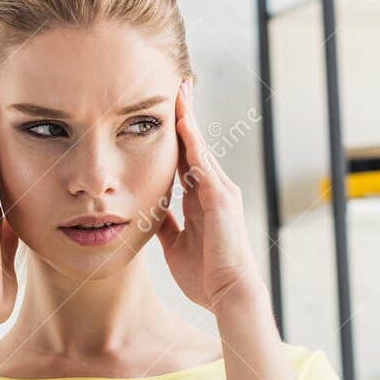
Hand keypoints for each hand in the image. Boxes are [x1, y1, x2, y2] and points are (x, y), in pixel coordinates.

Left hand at [156, 80, 261, 310]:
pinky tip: (181, 119)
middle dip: (186, 114)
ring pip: (200, 146)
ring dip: (189, 117)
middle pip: (196, 144)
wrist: (228, 296)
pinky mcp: (221, 198)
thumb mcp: (175, 245)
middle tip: (177, 84)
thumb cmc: (205, 278)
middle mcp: (216, 190)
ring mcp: (221, 192)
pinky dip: (192, 140)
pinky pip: (202, 162)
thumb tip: (151, 209)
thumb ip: (166, 223)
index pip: (187, 160)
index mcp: (204, 202)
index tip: (166, 112)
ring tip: (179, 89)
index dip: (176, 137)